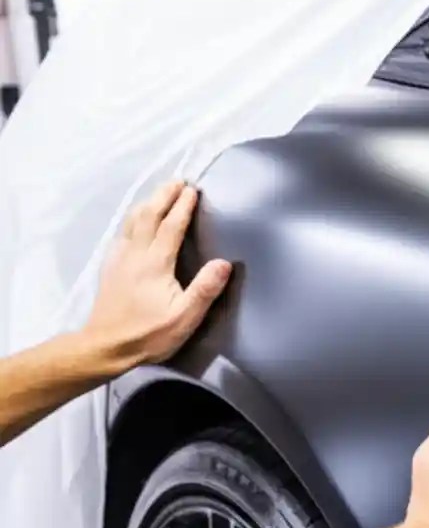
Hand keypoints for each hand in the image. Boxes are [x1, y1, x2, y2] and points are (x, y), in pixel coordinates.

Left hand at [83, 179, 232, 366]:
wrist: (105, 346)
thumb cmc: (149, 334)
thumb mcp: (185, 318)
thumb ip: (204, 289)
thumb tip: (224, 263)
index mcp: (156, 263)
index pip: (171, 226)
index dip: (183, 206)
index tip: (193, 189)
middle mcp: (135, 254)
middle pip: (149, 215)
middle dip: (164, 196)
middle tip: (177, 181)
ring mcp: (119, 258)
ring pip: (133, 221)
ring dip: (148, 204)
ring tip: (160, 194)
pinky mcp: (110, 266)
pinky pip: (123, 233)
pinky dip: (133, 219)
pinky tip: (136, 222)